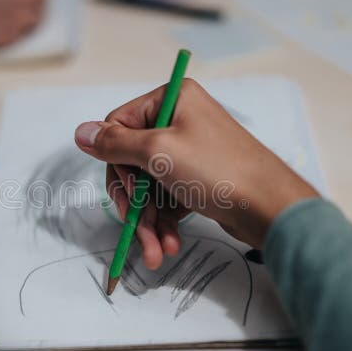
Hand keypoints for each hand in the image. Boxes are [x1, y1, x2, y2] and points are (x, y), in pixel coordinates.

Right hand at [74, 79, 318, 268]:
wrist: (270, 208)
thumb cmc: (218, 171)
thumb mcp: (158, 152)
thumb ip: (115, 144)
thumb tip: (81, 133)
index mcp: (171, 100)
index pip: (119, 125)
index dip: (115, 161)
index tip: (124, 190)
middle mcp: (180, 119)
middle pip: (131, 160)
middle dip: (132, 200)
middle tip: (134, 225)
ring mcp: (190, 150)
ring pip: (148, 185)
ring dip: (147, 220)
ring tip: (155, 250)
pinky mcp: (198, 178)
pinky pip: (167, 197)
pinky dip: (164, 222)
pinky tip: (168, 244)